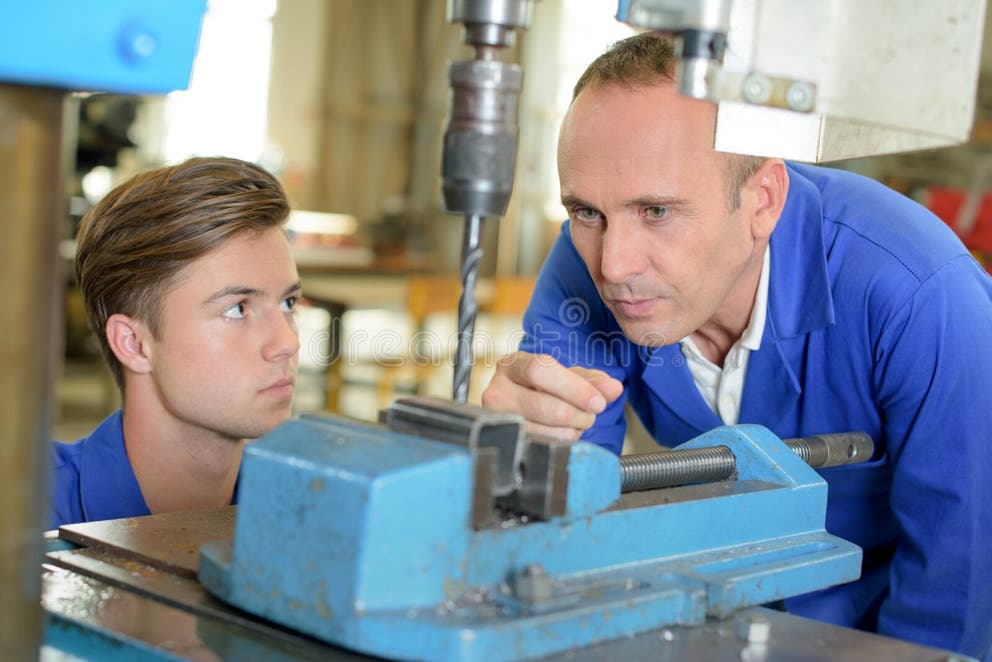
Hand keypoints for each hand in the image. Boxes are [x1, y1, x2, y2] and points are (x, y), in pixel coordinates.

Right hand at [481, 351, 622, 440]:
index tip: (598, 402)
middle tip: (591, 415)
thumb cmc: (539, 389)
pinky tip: (562, 432)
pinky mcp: (505, 442)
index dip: (574, 388)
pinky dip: (562, 441)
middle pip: (545, 405)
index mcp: (511, 364)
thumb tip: (614, 388)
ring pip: (546, 431)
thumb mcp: (564, 378)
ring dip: (573, 430)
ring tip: (576, 422)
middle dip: (579, 414)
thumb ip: (590, 381)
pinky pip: (543, 446)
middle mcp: (497, 391)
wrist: (513, 408)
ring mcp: (497, 420)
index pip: (539, 371)